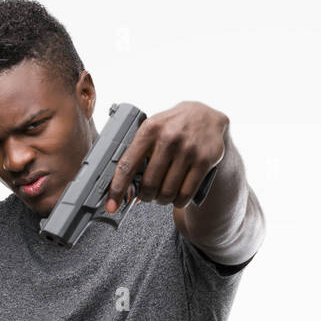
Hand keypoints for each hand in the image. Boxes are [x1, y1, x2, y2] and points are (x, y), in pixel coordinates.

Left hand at [106, 101, 227, 213]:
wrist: (208, 115)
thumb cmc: (175, 125)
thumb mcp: (154, 129)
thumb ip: (140, 154)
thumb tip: (129, 189)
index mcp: (150, 129)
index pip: (127, 165)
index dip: (118, 188)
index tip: (112, 205)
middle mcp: (168, 138)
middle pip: (149, 184)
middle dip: (146, 196)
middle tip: (148, 195)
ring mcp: (187, 150)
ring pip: (168, 192)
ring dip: (163, 200)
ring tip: (163, 195)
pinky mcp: (204, 160)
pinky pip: (186, 193)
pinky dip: (179, 201)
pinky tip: (178, 197)